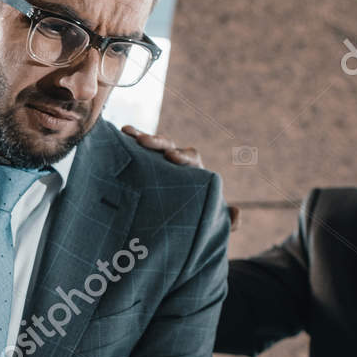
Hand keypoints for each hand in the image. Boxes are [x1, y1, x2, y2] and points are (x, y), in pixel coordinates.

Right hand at [120, 126, 237, 228]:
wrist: (179, 223)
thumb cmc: (196, 220)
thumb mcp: (211, 223)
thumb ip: (226, 221)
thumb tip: (236, 214)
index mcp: (195, 172)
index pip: (191, 157)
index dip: (182, 155)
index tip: (171, 156)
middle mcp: (178, 163)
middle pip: (170, 145)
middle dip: (159, 142)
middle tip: (145, 142)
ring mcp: (160, 162)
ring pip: (153, 145)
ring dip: (142, 137)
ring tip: (128, 133)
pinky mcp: (145, 164)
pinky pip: (138, 150)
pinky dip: (130, 140)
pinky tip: (120, 133)